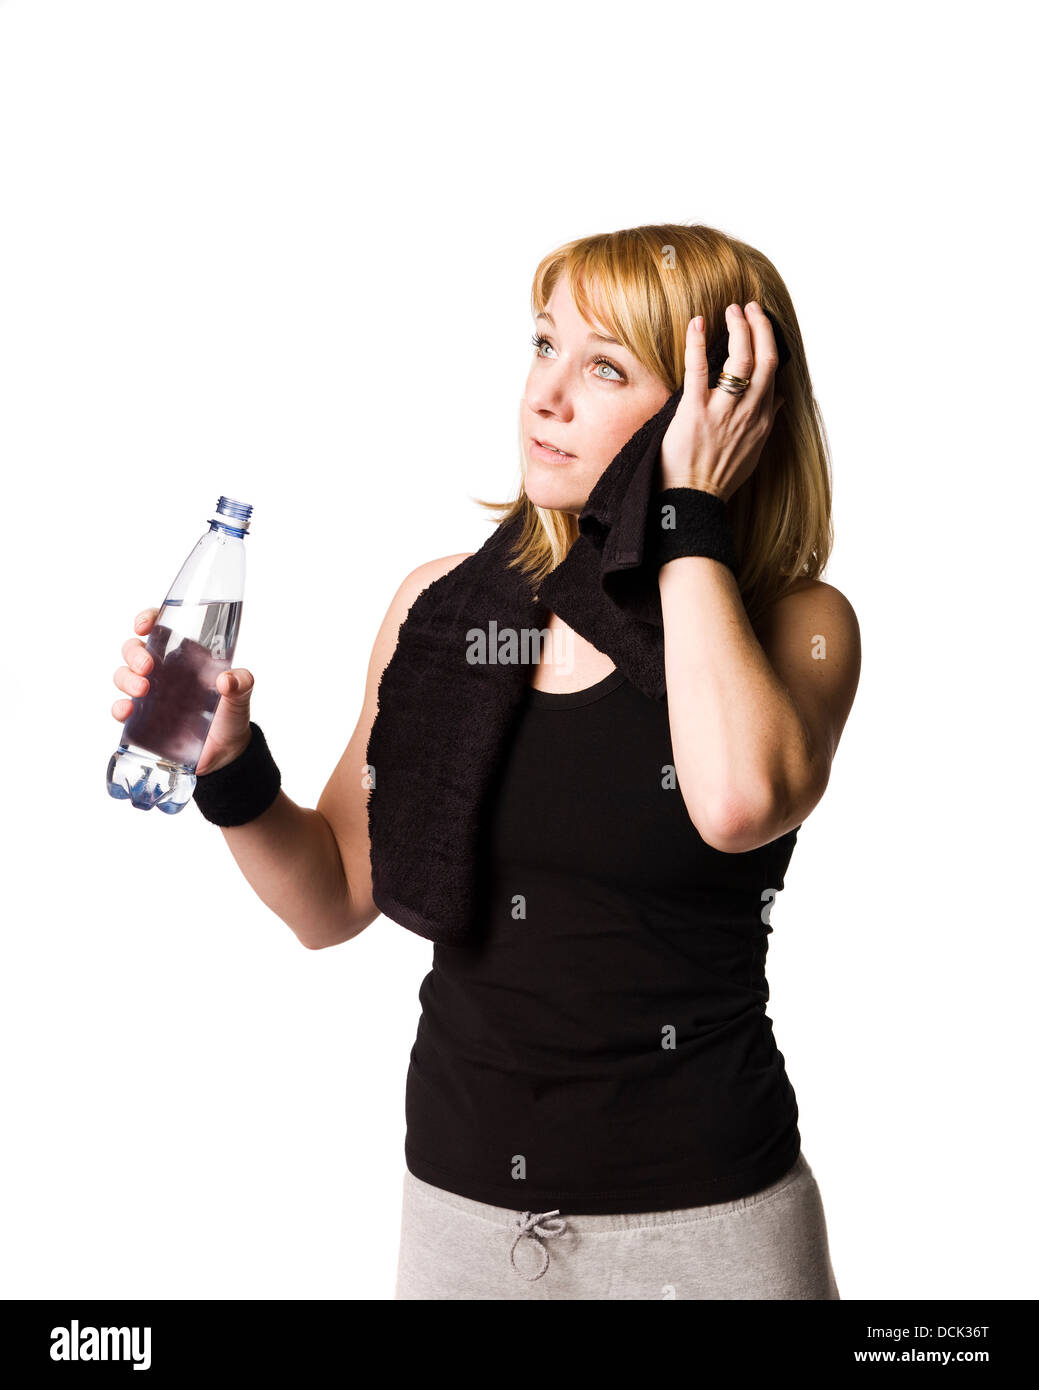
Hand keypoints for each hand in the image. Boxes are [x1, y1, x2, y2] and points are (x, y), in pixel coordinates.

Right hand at [112, 606, 255, 775]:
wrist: (225, 754)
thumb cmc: (231, 716)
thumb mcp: (241, 697)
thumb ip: (242, 684)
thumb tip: (227, 680)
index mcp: (186, 657)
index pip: (161, 628)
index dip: (147, 620)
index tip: (142, 626)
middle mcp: (164, 672)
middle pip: (135, 649)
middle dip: (133, 653)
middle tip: (147, 667)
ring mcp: (151, 695)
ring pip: (124, 675)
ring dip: (126, 678)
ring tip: (142, 690)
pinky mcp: (144, 720)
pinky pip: (122, 709)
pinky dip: (119, 707)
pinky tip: (126, 711)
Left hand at [658, 301, 784, 501]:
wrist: (693, 502)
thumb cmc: (719, 477)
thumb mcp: (753, 451)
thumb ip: (767, 421)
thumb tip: (780, 398)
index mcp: (762, 421)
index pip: (773, 373)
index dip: (769, 344)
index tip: (761, 326)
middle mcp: (748, 413)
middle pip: (765, 360)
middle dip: (760, 327)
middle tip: (749, 308)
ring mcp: (723, 412)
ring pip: (741, 361)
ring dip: (739, 329)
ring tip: (732, 311)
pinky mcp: (694, 413)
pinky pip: (698, 371)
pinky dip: (697, 343)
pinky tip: (697, 322)